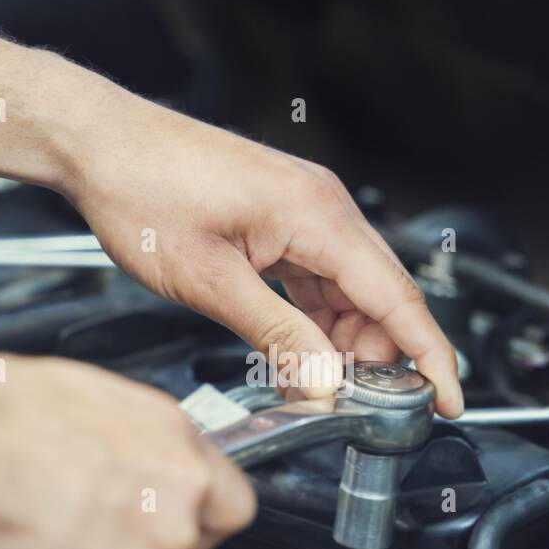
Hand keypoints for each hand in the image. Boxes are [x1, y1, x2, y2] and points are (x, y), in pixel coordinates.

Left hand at [62, 84, 463, 416]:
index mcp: (317, 216)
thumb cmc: (142, 190)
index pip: (397, 298)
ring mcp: (303, 210)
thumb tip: (325, 381)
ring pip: (351, 290)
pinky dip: (318, 317)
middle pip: (381, 297)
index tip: (450, 399)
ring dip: (345, 340)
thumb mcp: (210, 281)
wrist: (98, 142)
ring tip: (317, 381)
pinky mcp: (281, 217)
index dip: (430, 356)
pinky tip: (299, 346)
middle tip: (355, 405)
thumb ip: (276, 335)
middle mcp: (322, 207)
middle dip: (379, 357)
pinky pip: (320, 277)